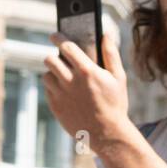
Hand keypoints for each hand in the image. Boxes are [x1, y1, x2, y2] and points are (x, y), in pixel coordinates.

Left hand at [44, 33, 129, 152]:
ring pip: (47, 74)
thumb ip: (111, 54)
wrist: (107, 133)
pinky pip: (48, 89)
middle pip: (50, 59)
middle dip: (54, 56)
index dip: (59, 38)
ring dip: (54, 72)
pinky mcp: (55, 106)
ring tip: (64, 76)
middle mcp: (71, 81)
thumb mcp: (119, 77)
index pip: (66, 47)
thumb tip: (106, 34)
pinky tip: (65, 90)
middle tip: (60, 57)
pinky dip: (54, 86)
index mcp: (87, 71)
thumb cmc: (116, 103)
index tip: (56, 35)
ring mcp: (61, 95)